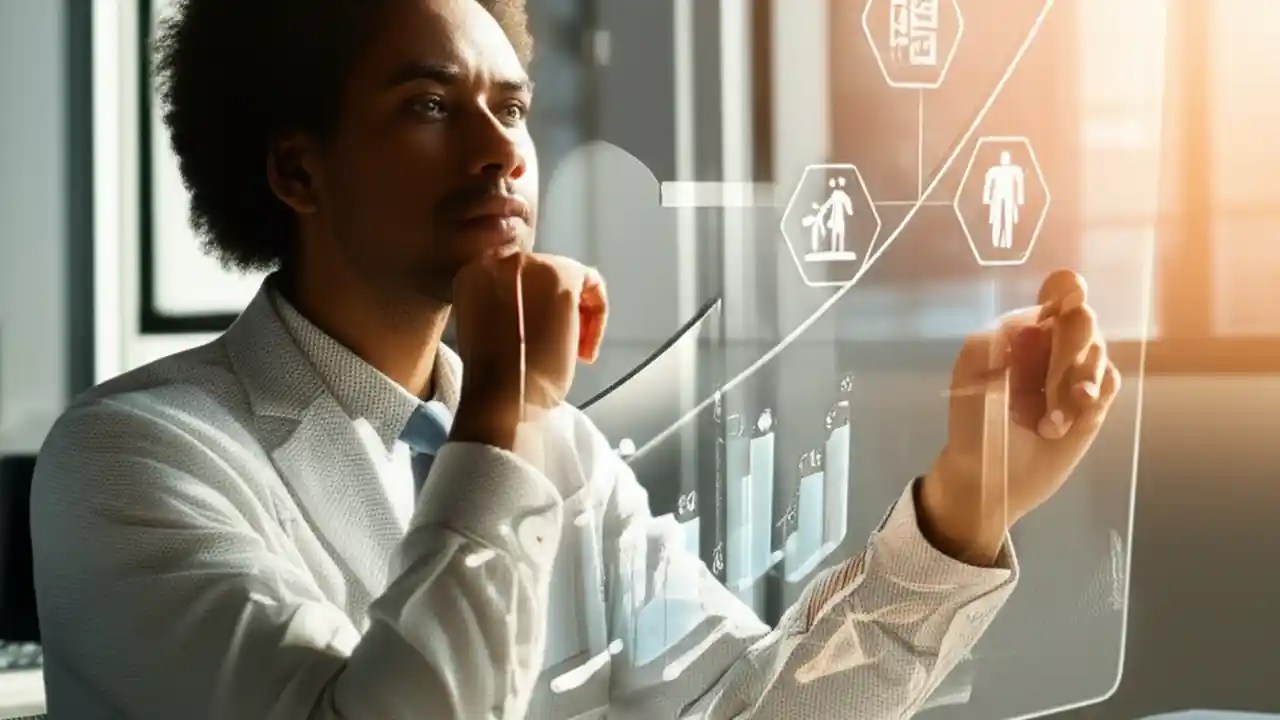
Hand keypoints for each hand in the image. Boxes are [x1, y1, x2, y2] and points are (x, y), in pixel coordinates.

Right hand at [450, 249, 607, 450]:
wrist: (503, 398)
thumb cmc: (500, 381)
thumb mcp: (492, 331)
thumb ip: (509, 307)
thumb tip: (544, 302)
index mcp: (473, 274)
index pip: (519, 277)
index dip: (537, 310)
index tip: (540, 340)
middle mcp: (496, 261)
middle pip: (546, 273)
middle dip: (560, 312)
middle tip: (563, 350)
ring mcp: (527, 265)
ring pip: (570, 276)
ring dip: (579, 316)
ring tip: (573, 354)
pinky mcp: (559, 276)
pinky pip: (592, 283)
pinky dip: (597, 317)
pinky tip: (584, 351)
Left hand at [919, 270, 1121, 564]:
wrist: (988, 477)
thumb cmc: (974, 424)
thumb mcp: (969, 378)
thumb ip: (993, 342)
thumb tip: (1033, 322)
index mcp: (1022, 332)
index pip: (1057, 294)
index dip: (1069, 289)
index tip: (1073, 296)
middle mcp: (1053, 347)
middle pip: (1084, 320)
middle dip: (1071, 349)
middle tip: (1052, 382)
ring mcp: (1074, 374)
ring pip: (1099, 354)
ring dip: (1076, 383)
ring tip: (1050, 421)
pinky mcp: (1092, 403)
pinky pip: (1109, 382)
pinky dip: (1092, 396)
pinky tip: (1068, 420)